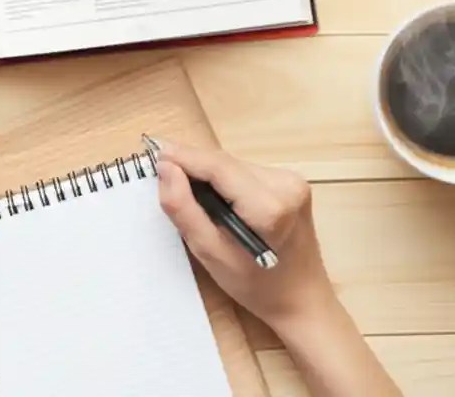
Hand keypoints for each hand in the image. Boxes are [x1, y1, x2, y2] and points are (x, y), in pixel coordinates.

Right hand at [155, 141, 330, 330]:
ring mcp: (293, 181)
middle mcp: (286, 184)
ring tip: (192, 198)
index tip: (152, 154)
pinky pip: (245, 172)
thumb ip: (184, 209)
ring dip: (209, 176)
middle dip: (193, 166)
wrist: (302, 300)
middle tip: (163, 178)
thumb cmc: (256, 286)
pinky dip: (226, 182)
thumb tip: (165, 169)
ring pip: (233, 165)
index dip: (182, 156)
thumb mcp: (210, 253)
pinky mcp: (292, 183)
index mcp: (269, 205)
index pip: (217, 165)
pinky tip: (219, 203)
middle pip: (225, 163)